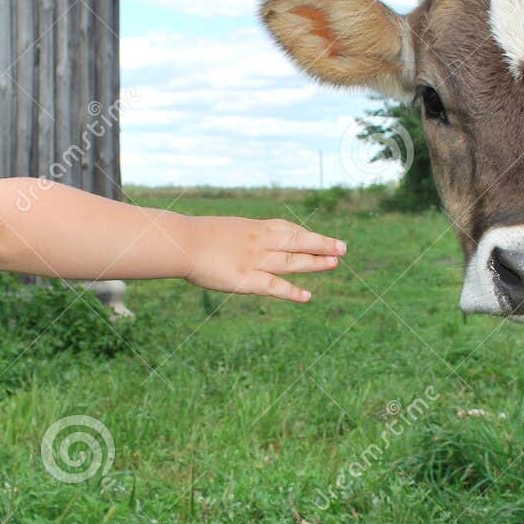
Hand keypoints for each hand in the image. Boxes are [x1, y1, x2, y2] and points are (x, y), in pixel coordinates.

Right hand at [185, 216, 346, 301]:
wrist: (180, 242)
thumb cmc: (190, 236)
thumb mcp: (217, 230)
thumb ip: (231, 238)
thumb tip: (231, 242)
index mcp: (252, 228)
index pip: (286, 228)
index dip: (305, 233)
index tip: (319, 236)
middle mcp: (259, 241)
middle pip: (297, 241)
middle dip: (321, 244)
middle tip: (343, 247)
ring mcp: (254, 260)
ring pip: (292, 260)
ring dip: (315, 262)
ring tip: (335, 263)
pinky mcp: (246, 280)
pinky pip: (274, 287)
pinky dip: (292, 292)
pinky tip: (307, 296)